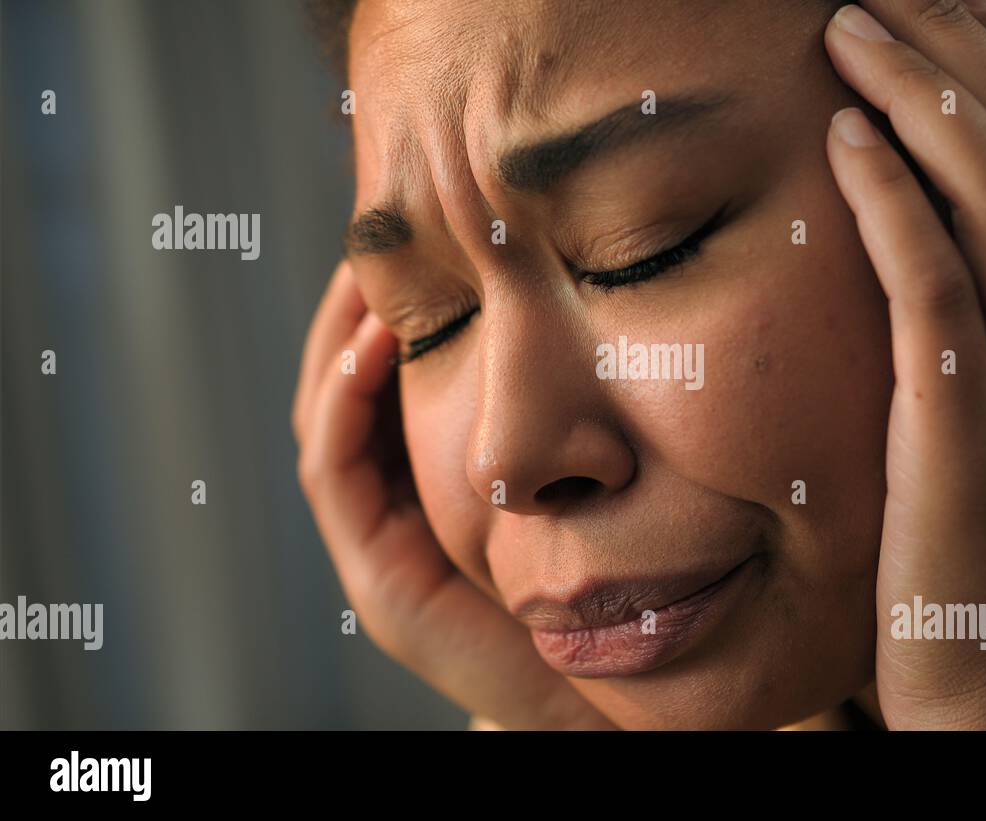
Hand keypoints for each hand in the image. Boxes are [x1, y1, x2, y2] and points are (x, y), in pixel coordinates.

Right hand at [292, 261, 614, 728]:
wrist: (593, 695)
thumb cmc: (599, 582)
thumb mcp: (577, 470)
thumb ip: (564, 411)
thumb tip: (586, 300)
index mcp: (432, 474)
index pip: (391, 373)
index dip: (391, 300)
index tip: (419, 228)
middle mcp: (395, 503)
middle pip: (350, 382)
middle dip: (356, 303)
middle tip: (378, 224)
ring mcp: (378, 541)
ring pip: (329, 415)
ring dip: (339, 337)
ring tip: (367, 264)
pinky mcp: (378, 576)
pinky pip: (334, 472)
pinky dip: (343, 401)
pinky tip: (372, 341)